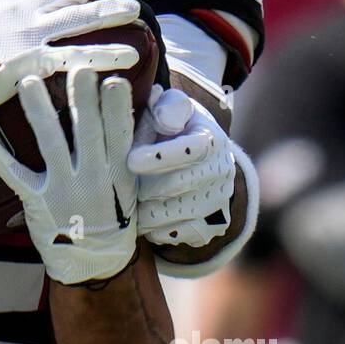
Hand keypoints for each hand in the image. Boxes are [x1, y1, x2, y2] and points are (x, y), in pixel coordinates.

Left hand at [0, 70, 137, 283]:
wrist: (96, 261)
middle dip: (82, 101)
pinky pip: (14, 174)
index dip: (116, 108)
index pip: (119, 133)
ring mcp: (64, 188)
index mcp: (118, 170)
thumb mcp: (132, 181)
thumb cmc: (113, 212)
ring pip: (51, 144)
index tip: (113, 80)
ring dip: (39, 112)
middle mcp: (92, 177)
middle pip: (87, 132)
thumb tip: (149, 101)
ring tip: (28, 82)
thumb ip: (135, 143)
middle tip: (77, 70)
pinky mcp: (38, 200)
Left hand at [127, 86, 234, 248]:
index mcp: (211, 140)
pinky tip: (143, 217)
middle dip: (144, 186)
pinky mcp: (210, 226)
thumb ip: (166, 108)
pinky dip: (154, 229)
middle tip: (123, 185)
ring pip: (171, 214)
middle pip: (176, 186)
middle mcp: (220, 171)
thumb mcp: (173, 110)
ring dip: (144, 210)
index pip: (191, 149)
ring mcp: (217, 201)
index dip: (160, 157)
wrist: (204, 164)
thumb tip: (164, 118)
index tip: (131, 160)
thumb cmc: (176, 131)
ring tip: (129, 202)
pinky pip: (174, 235)